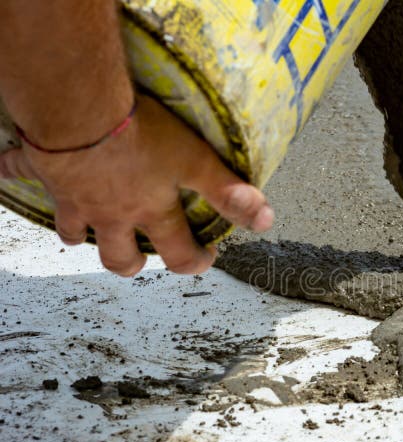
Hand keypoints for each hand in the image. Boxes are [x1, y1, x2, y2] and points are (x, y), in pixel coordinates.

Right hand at [0, 94, 273, 275]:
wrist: (80, 107)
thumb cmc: (140, 134)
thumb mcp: (197, 162)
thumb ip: (230, 192)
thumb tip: (267, 221)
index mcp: (149, 212)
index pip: (177, 254)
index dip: (195, 262)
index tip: (205, 258)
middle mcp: (110, 213)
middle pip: (116, 257)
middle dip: (129, 263)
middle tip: (137, 259)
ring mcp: (72, 196)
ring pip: (71, 230)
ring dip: (78, 233)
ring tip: (85, 227)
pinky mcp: (41, 168)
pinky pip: (18, 172)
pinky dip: (13, 172)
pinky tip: (8, 166)